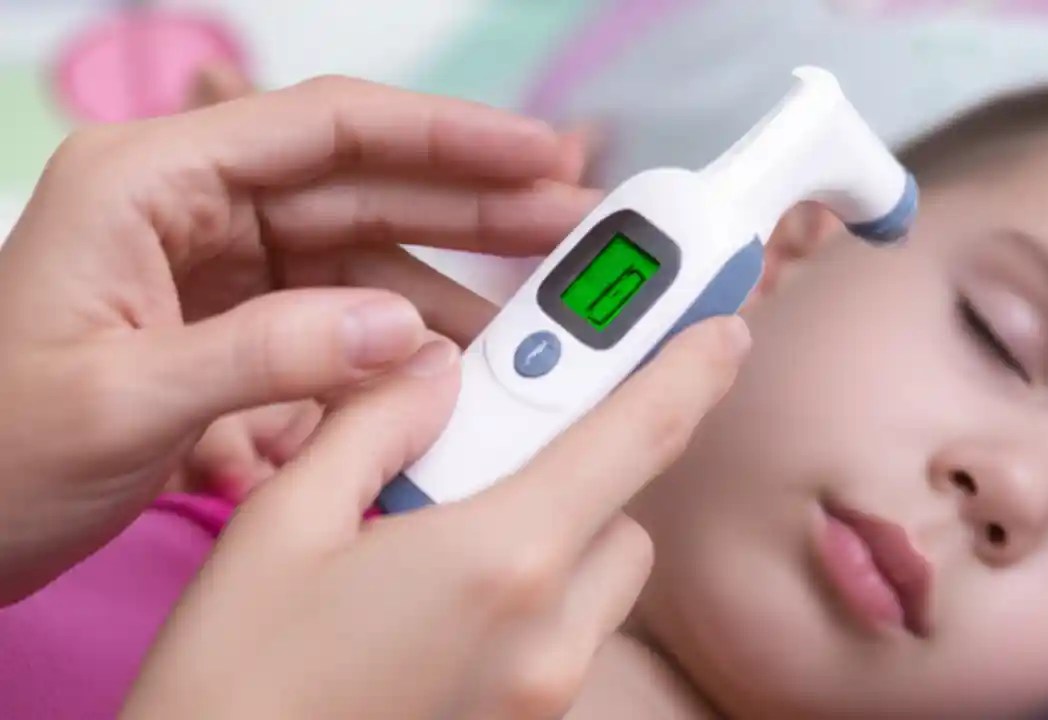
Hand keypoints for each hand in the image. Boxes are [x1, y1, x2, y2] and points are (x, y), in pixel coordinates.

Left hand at [0, 75, 594, 603]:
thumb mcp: (122, 403)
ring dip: (441, 293)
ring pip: (358, 262)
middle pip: (361, 189)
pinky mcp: (229, 332)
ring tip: (527, 322)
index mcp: (147, 184)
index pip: (326, 128)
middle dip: (469, 207)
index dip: (444, 134)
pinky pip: (333, 327)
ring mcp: (212, 273)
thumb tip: (400, 331)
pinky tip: (441, 377)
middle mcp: (188, 212)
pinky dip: (387, 355)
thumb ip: (268, 356)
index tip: (534, 152)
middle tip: (568, 226)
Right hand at [122, 315, 749, 719]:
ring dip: (555, 536)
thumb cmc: (233, 683)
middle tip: (484, 447)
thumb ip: (376, 424)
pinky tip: (438, 606)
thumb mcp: (282, 523)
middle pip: (619, 511)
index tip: (721, 329)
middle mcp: (548, 635)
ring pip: (599, 579)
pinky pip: (565, 637)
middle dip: (572, 462)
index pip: (638, 436)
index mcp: (502, 559)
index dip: (693, 369)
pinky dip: (530, 599)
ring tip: (442, 542)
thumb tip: (434, 371)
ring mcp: (544, 695)